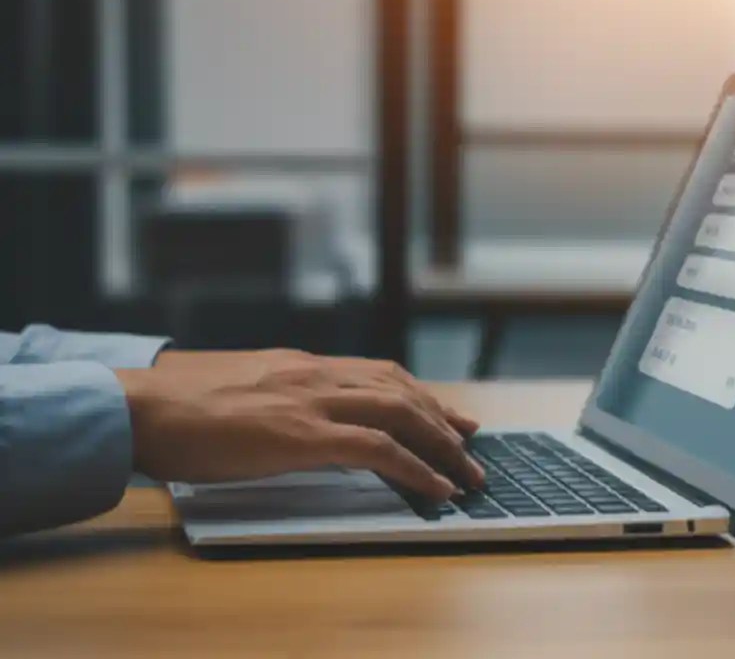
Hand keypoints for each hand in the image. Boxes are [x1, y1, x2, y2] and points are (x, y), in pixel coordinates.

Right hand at [114, 349, 483, 501]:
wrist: (140, 406)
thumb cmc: (180, 409)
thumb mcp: (245, 393)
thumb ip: (283, 401)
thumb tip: (307, 423)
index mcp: (302, 367)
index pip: (380, 375)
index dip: (421, 395)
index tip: (449, 414)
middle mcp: (316, 376)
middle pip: (400, 392)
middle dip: (443, 421)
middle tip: (472, 445)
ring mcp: (311, 402)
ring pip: (400, 415)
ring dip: (441, 446)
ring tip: (467, 474)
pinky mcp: (302, 435)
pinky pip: (377, 450)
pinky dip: (416, 468)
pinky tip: (436, 488)